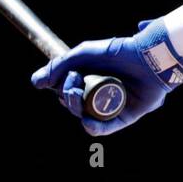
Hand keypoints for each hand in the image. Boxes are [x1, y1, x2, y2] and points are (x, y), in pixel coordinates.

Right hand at [30, 19, 182, 135]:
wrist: (147, 58)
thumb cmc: (117, 53)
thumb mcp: (83, 54)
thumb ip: (59, 65)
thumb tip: (35, 82)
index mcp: (89, 80)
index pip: (65, 92)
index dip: (61, 89)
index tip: (67, 78)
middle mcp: (99, 94)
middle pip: (73, 106)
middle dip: (68, 97)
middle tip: (74, 85)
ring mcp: (111, 107)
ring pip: (84, 117)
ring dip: (76, 109)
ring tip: (80, 97)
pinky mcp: (124, 117)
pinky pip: (104, 129)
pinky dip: (93, 127)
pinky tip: (88, 120)